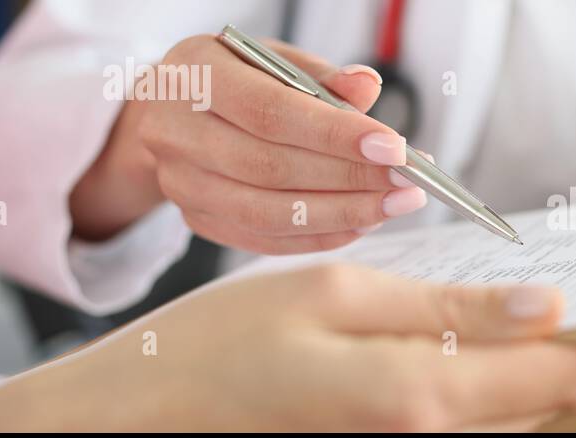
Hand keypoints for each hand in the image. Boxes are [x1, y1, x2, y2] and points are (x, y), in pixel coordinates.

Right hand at [0, 264, 575, 431]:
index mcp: (421, 397)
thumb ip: (446, 306)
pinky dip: (515, 390)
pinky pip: (480, 427)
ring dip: (565, 374)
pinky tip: (518, 351)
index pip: (559, 371)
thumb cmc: (222, 350)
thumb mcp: (336, 296)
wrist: (145, 419)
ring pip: (520, 418)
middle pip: (550, 401)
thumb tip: (540, 306)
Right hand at [72, 36, 426, 253]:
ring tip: (393, 205)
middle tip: (407, 184)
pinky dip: (319, 235)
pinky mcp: (197, 218)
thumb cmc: (234, 80)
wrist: (168, 111)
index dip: (335, 135)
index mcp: (197, 75)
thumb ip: (320, 75)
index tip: (393, 148)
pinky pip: (265, 239)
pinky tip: (361, 223)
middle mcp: (177, 132)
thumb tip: (367, 88)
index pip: (270, 112)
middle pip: (272, 168)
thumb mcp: (271, 59)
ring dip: (342, 213)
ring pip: (268, 212)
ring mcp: (182, 182)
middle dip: (350, 179)